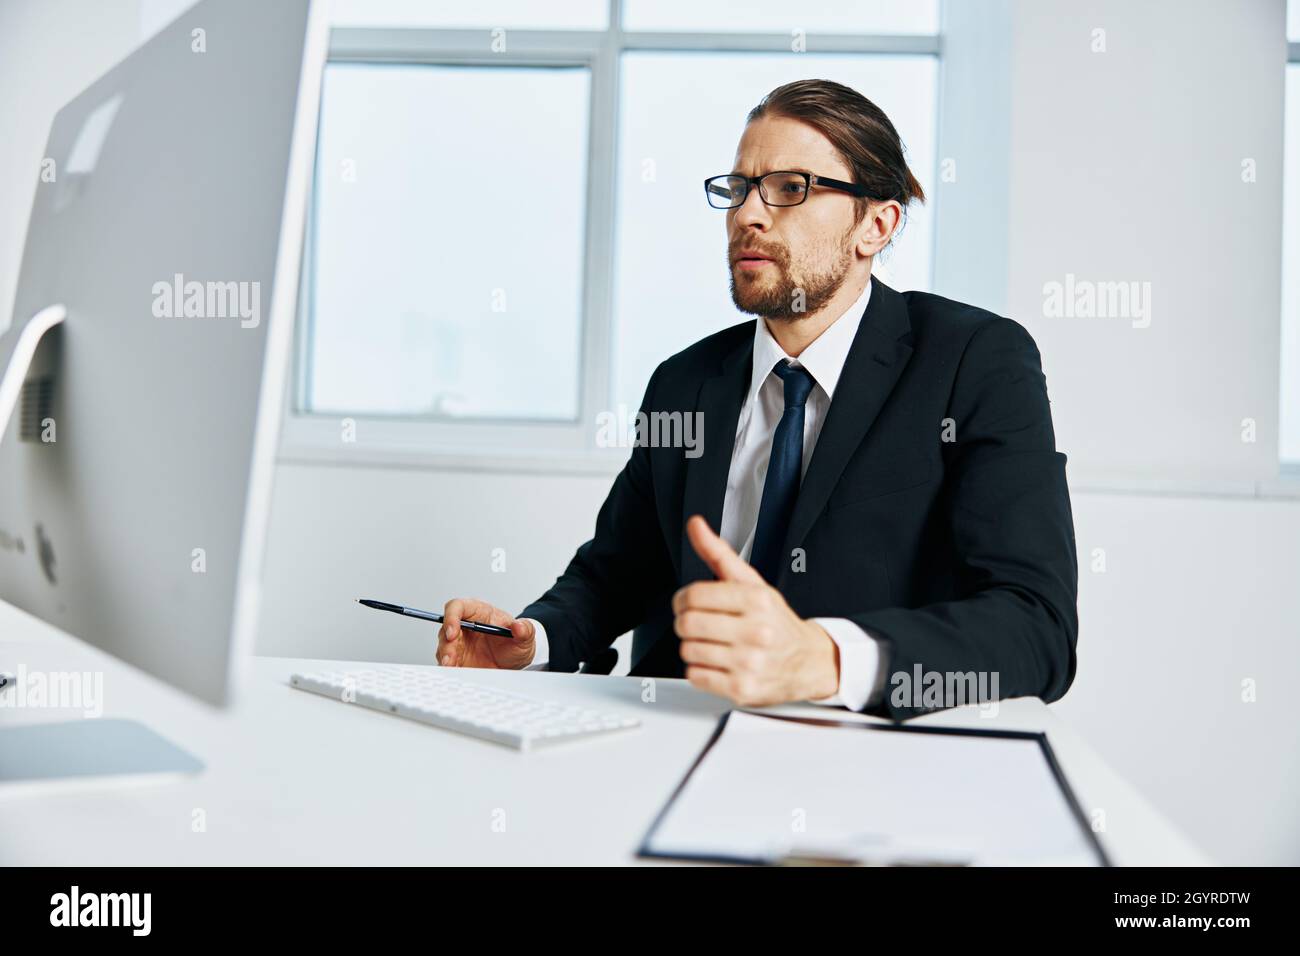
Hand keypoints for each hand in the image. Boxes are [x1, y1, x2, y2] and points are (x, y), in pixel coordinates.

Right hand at [437, 598, 535, 669]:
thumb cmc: (515, 642)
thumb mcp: (525, 636)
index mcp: (477, 612)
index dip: (451, 617)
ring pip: (444, 647)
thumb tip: (519, 626)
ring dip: (445, 657)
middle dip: (446, 644)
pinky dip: (449, 668)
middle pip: (446, 629)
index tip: (453, 632)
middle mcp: (464, 626)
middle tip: (450, 657)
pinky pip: (448, 663)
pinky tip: (455, 673)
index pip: (457, 607)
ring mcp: (459, 644)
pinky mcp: (457, 660)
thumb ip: (524, 629)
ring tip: (452, 666)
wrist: (515, 662)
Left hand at [674, 515, 839, 706]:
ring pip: (688, 651)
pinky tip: (718, 662)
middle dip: (685, 623)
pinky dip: (700, 670)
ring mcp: (750, 662)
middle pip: (687, 624)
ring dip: (693, 647)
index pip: (694, 596)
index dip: (682, 599)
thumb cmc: (775, 621)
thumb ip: (718, 553)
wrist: (809, 661)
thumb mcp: (752, 582)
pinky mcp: (742, 689)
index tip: (688, 603)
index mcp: (756, 599)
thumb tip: (695, 525)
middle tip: (697, 624)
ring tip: (712, 644)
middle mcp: (756, 631)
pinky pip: (696, 676)